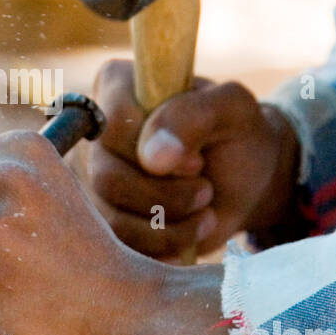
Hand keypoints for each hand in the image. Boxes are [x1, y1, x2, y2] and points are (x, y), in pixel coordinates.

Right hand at [89, 60, 300, 259]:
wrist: (244, 184)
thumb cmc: (237, 136)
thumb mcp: (233, 110)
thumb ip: (193, 116)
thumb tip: (152, 157)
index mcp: (117, 86)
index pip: (113, 123)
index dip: (155, 150)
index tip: (197, 161)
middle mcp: (93, 132)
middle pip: (106, 177)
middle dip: (166, 196)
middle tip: (205, 191)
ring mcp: (91, 177)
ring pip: (110, 219)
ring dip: (168, 226)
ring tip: (203, 215)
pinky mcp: (102, 219)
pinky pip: (117, 247)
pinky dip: (161, 248)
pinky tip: (186, 236)